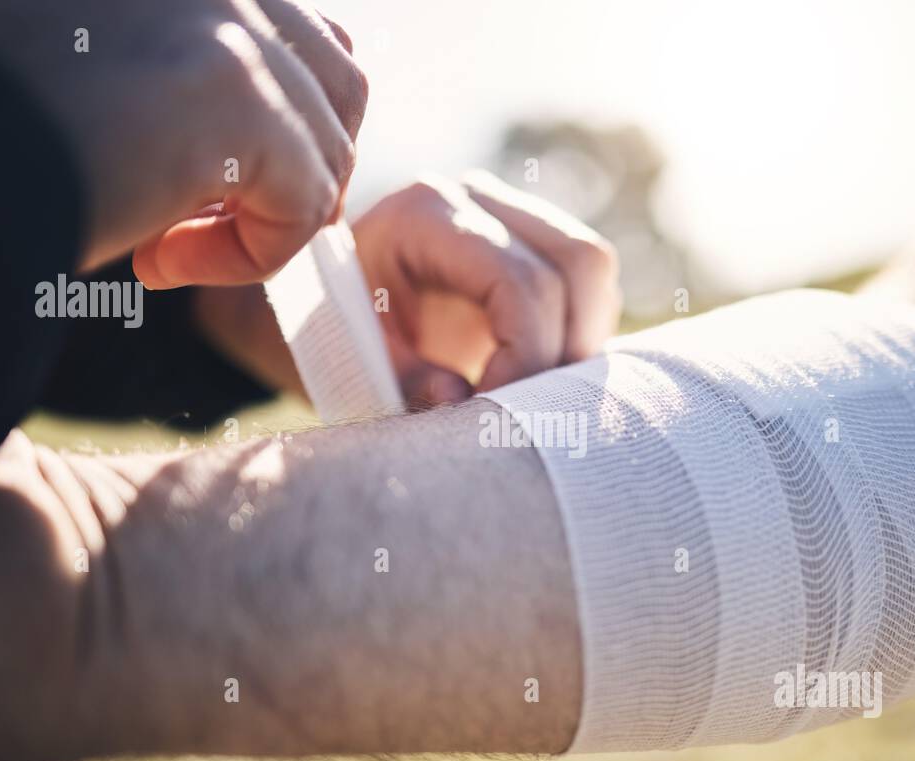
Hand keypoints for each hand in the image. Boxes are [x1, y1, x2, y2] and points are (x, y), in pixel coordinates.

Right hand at [0, 0, 366, 286]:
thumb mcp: (93, 75)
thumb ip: (174, 77)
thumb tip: (248, 145)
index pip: (285, 28)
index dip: (274, 119)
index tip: (196, 186)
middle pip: (333, 72)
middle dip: (296, 162)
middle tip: (216, 219)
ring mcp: (227, 18)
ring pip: (331, 139)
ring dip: (271, 211)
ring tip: (175, 245)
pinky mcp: (235, 93)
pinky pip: (305, 201)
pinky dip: (254, 254)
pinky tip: (161, 263)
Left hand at [352, 172, 621, 402]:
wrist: (322, 310)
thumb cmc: (332, 337)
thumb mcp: (350, 363)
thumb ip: (402, 381)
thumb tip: (458, 400)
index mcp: (424, 215)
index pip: (517, 281)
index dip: (526, 355)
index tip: (496, 410)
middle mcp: (477, 197)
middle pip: (576, 263)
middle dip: (563, 349)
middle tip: (528, 409)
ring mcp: (508, 210)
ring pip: (592, 266)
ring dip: (581, 338)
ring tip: (536, 393)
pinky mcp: (530, 238)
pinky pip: (587, 280)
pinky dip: (578, 331)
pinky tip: (538, 372)